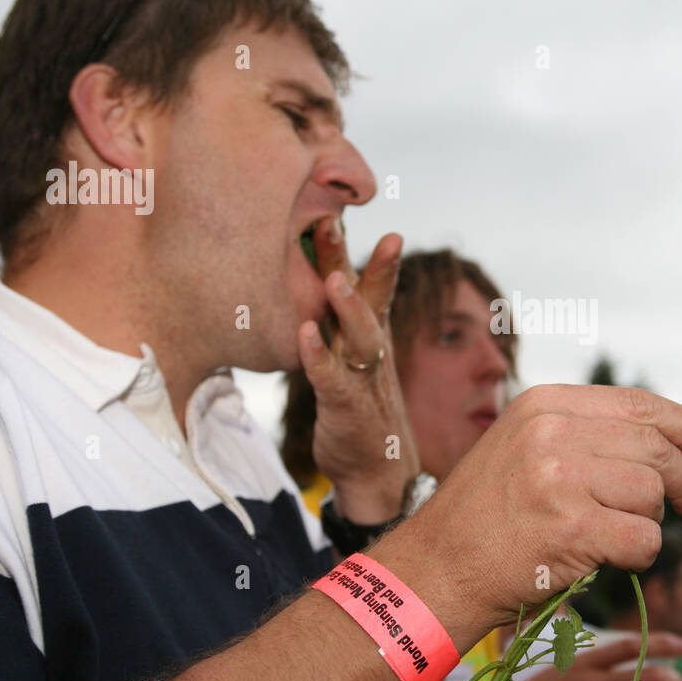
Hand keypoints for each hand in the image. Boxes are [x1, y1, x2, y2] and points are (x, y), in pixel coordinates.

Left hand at [297, 219, 419, 521]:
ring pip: (361, 336)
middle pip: (371, 300)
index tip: (342, 208)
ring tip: (333, 277)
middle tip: (342, 220)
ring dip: (348, 306)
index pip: (371, 287)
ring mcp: (363, 379)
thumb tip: (314, 286)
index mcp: (370, 336)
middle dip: (365, 261)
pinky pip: (332, 378)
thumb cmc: (357, 409)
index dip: (361, 249)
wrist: (377, 472)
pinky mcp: (347, 408)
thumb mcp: (348, 361)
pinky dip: (318, 356)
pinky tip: (304, 334)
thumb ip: (336, 325)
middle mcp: (371, 351)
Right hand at [369, 384, 681, 647]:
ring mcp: (560, 480)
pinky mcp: (571, 530)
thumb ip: (587, 433)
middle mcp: (551, 432)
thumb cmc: (486, 515)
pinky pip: (645, 538)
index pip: (640, 404)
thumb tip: (673, 435)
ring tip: (616, 535)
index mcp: (545, 404)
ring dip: (650, 522)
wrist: (436, 569)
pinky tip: (608, 558)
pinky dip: (639, 555)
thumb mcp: (524, 446)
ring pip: (653, 494)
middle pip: (657, 448)